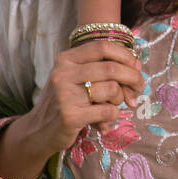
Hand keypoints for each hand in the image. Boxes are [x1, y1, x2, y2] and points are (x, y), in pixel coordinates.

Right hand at [22, 42, 145, 154]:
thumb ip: (103, 68)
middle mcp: (63, 74)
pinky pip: (108, 111)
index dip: (125, 55)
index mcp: (66, 60)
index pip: (102, 46)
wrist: (38, 131)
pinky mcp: (70, 116)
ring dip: (120, 99)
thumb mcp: (76, 79)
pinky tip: (105, 120)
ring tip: (112, 105)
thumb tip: (137, 64)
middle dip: (133, 78)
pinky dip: (113, 115)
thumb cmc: (65, 101)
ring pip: (112, 89)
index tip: (135, 66)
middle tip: (139, 87)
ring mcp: (65, 95)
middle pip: (112, 68)